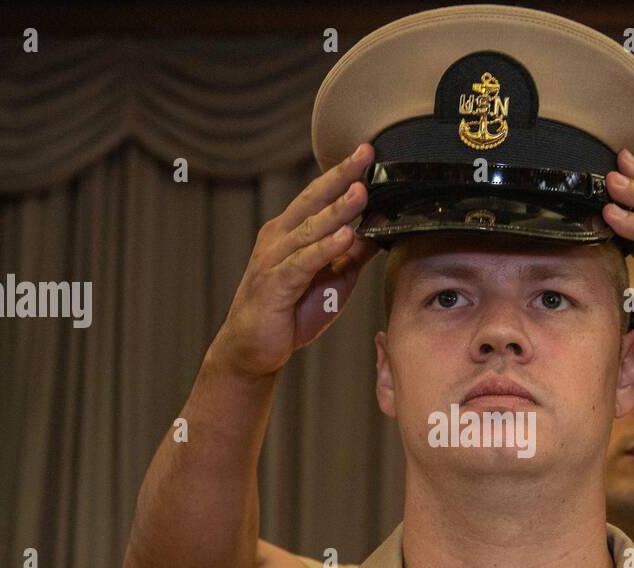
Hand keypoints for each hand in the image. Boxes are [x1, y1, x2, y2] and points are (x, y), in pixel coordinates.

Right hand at [212, 143, 379, 377]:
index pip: (320, 196)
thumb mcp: (333, 278)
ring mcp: (274, 260)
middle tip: (365, 154)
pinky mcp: (275, 285)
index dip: (343, 174)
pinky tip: (345, 237)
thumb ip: (354, 253)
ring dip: (337, 210)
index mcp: (291, 232)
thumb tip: (382, 227)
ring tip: (361, 193)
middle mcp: (279, 238)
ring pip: (309, 229)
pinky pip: (303, 263)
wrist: (252, 348)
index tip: (367, 152)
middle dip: (340, 177)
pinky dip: (324, 249)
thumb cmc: (291, 311)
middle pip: (313, 201)